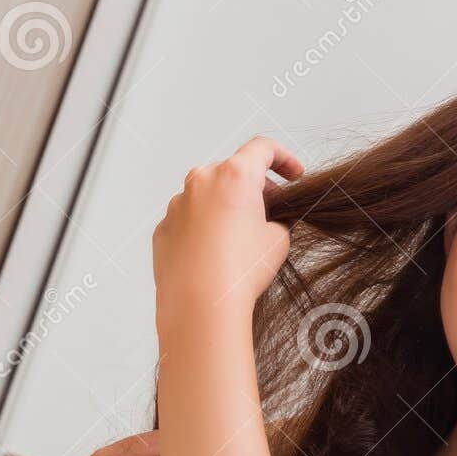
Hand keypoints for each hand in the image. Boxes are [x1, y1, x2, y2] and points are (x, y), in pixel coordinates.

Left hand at [152, 136, 304, 327]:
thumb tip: (266, 222)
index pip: (263, 149)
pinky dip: (204, 229)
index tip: (293, 174)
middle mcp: (201, 182)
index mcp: (234, 175)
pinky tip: (215, 255)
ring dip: (226, 208)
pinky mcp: (163, 229)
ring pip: (208, 196)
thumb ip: (275, 219)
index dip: (284, 159)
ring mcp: (177, 205)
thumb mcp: (278, 240)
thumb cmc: (240, 271)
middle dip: (254, 188)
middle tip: (270, 212)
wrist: (200, 305)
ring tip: (240, 240)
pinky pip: (189, 220)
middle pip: (233, 172)